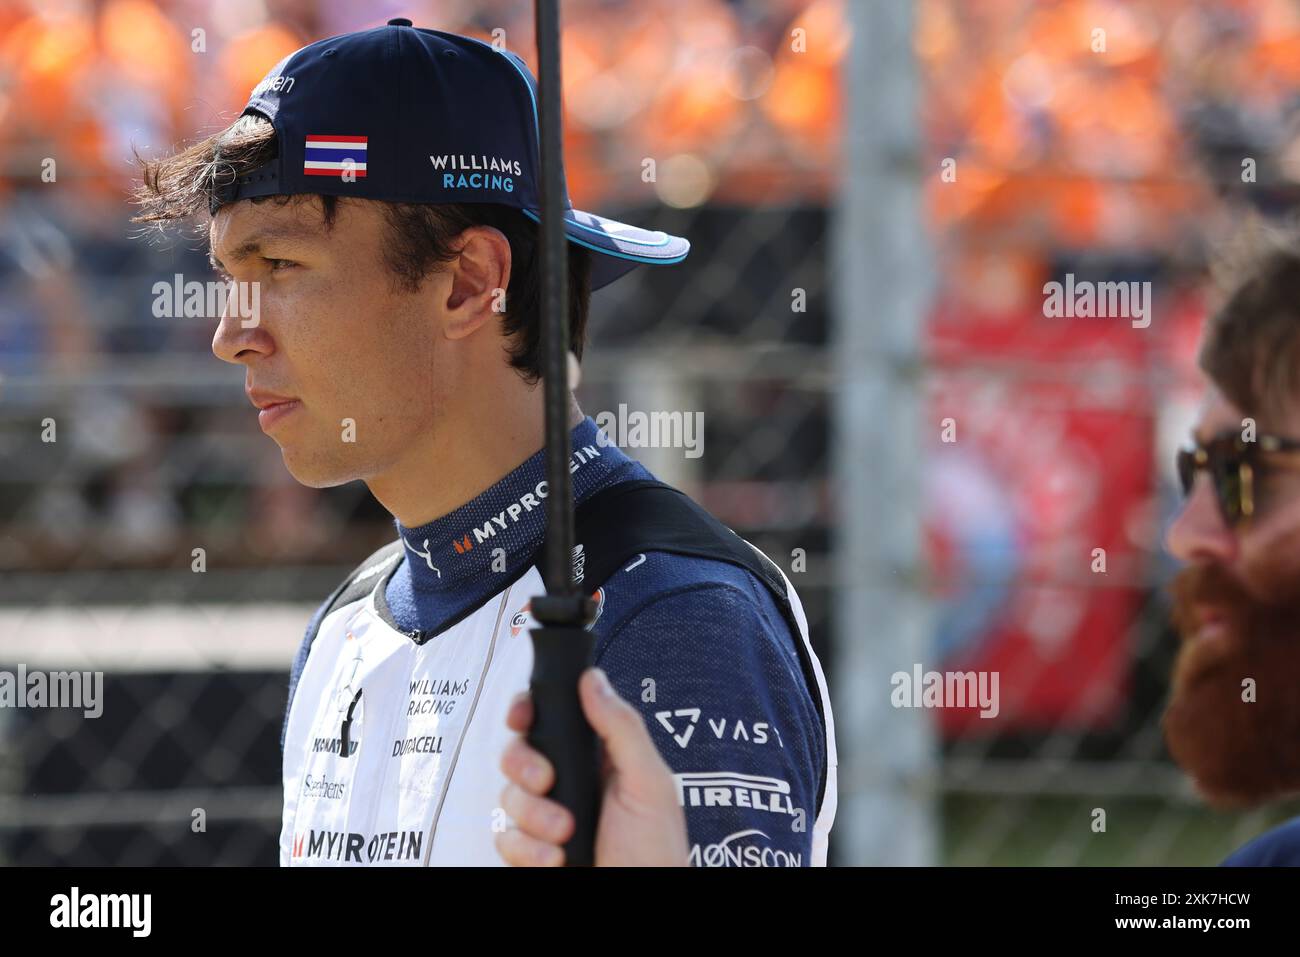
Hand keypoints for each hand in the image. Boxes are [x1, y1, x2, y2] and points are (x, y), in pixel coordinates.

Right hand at [496, 667, 688, 865]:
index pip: (550, 718)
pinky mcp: (530, 853)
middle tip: (547, 781)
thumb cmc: (657, 853)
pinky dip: (526, 850)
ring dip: (534, 816)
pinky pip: (503, 838)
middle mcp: (566, 782)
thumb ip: (621, 729)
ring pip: (507, 796)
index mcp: (596, 757)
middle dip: (525, 765)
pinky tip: (555, 860)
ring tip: (567, 835)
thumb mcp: (650, 783)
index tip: (522, 716)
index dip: (528, 710)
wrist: (640, 911)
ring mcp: (544, 819)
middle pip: (517, 752)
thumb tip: (592, 680)